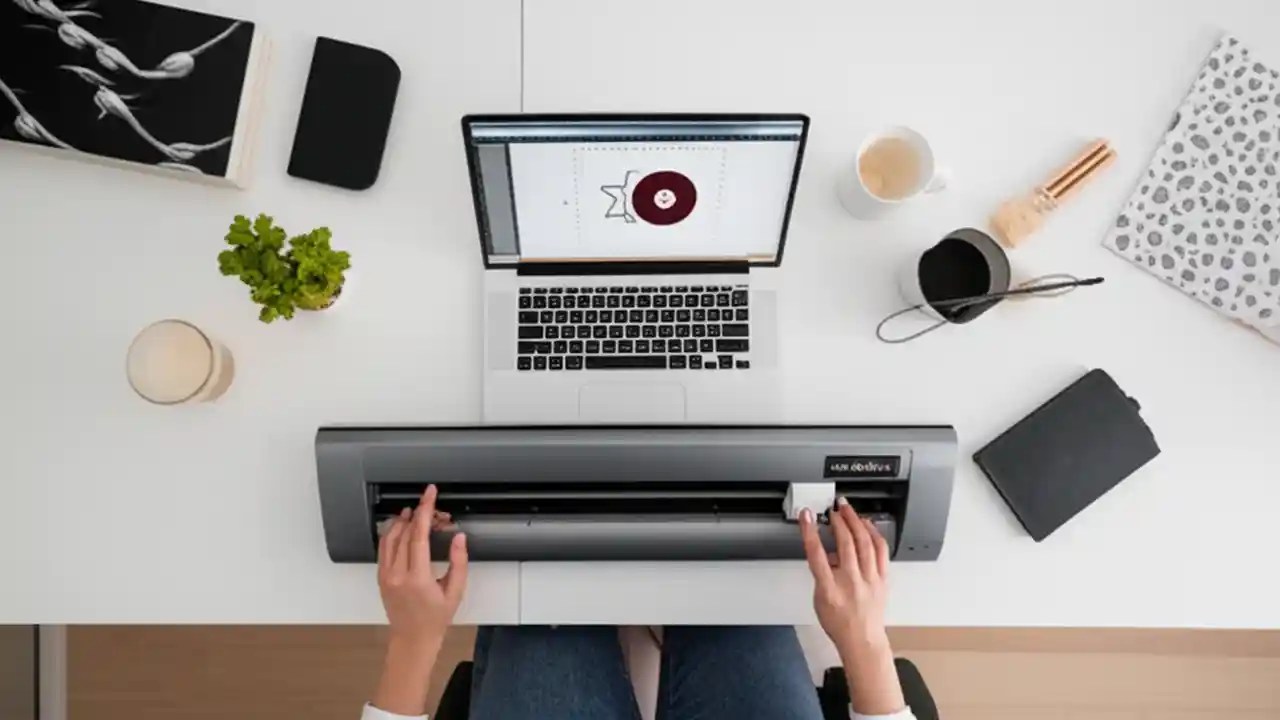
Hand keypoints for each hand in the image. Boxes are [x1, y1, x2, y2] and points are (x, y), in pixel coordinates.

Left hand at [372, 485, 468, 715]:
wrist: (412, 639)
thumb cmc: (435, 618)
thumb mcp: (455, 592)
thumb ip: (458, 562)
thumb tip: (459, 537)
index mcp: (417, 578)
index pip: (419, 535)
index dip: (425, 511)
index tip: (429, 495)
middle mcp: (397, 574)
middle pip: (405, 532)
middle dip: (419, 514)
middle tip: (432, 508)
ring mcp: (386, 575)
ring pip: (390, 537)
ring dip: (403, 521)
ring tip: (417, 512)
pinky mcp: (380, 576)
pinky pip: (384, 547)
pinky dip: (392, 532)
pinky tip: (401, 526)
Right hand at [800, 498, 904, 715]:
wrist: (861, 640)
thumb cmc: (839, 622)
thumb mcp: (818, 599)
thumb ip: (822, 573)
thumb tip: (830, 552)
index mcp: (830, 589)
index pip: (817, 555)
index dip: (810, 532)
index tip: (807, 515)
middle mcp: (851, 582)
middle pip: (845, 543)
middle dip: (838, 520)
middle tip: (833, 508)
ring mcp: (869, 580)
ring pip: (865, 543)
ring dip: (856, 522)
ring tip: (849, 511)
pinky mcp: (882, 579)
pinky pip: (881, 550)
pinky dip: (874, 534)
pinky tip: (868, 525)